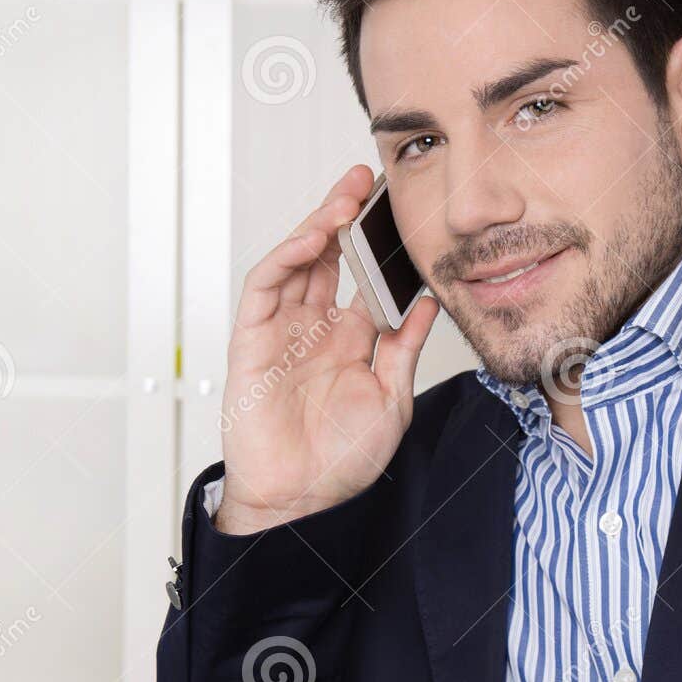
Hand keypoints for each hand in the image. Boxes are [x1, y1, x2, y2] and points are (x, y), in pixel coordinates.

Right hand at [217, 163, 438, 534]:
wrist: (300, 501)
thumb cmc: (340, 461)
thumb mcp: (392, 398)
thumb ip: (405, 347)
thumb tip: (428, 304)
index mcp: (350, 340)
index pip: (362, 276)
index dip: (376, 241)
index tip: (398, 209)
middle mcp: (316, 329)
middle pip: (328, 257)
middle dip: (344, 216)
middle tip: (366, 180)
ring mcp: (283, 331)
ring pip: (297, 262)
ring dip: (317, 225)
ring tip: (344, 198)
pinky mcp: (253, 340)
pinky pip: (265, 288)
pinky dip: (286, 258)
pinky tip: (310, 238)